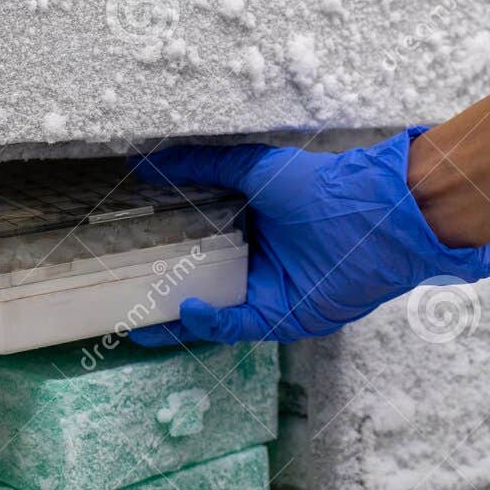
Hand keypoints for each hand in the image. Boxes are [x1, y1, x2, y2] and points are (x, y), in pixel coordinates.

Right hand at [129, 128, 489, 344]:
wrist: (376, 217)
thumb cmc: (320, 186)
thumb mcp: (253, 168)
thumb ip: (201, 166)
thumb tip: (145, 162)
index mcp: (246, 229)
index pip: (192, 246)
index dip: (159, 250)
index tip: (121, 250)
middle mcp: (252, 264)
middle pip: (194, 283)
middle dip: (156, 294)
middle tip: (113, 295)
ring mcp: (265, 293)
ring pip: (209, 313)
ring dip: (173, 320)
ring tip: (132, 320)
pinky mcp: (281, 317)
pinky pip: (236, 326)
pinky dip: (210, 323)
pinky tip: (186, 309)